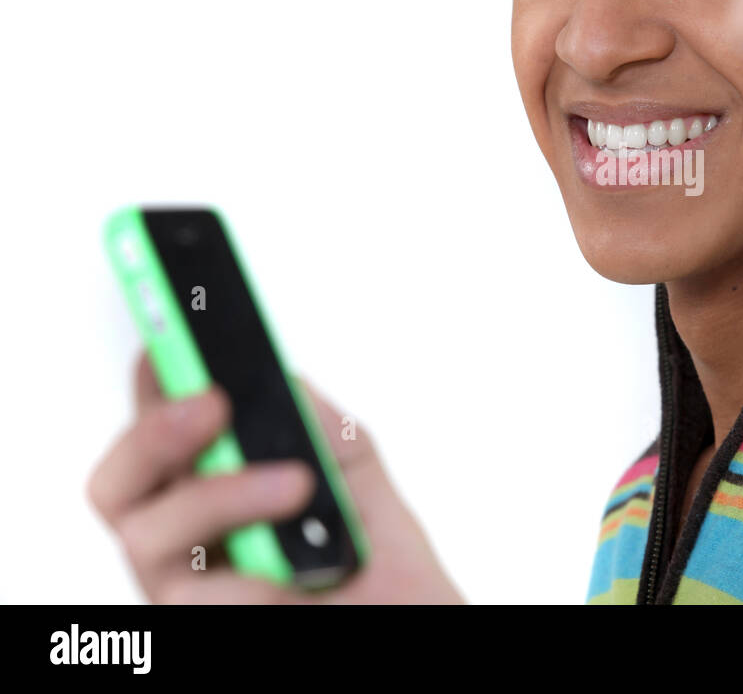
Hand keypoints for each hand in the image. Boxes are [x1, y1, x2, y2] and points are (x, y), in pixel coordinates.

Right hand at [87, 353, 464, 603]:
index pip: (161, 425)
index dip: (154, 376)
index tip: (170, 328)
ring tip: (296, 484)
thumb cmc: (380, 566)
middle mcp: (189, 536)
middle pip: (119, 479)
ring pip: (144, 533)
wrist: (408, 628)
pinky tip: (297, 567)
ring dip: (220, 496)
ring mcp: (187, 587)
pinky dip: (252, 573)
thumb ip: (312, 422)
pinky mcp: (199, 627)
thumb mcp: (354, 471)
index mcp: (216, 485)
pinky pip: (194, 595)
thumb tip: (272, 377)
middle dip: (154, 429)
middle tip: (211, 404)